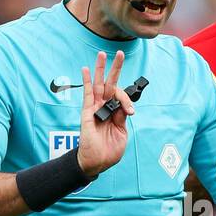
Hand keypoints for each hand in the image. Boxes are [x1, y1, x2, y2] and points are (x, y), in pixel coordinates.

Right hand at [77, 50, 134, 176]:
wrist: (97, 161)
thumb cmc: (109, 150)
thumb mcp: (121, 133)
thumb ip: (122, 118)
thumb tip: (124, 107)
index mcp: (115, 113)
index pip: (121, 98)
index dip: (127, 101)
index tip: (130, 111)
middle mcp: (105, 108)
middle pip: (111, 84)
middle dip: (115, 68)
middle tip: (120, 53)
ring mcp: (95, 108)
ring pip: (99, 84)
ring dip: (100, 69)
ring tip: (101, 54)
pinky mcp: (87, 112)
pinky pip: (87, 94)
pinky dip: (86, 82)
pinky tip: (85, 69)